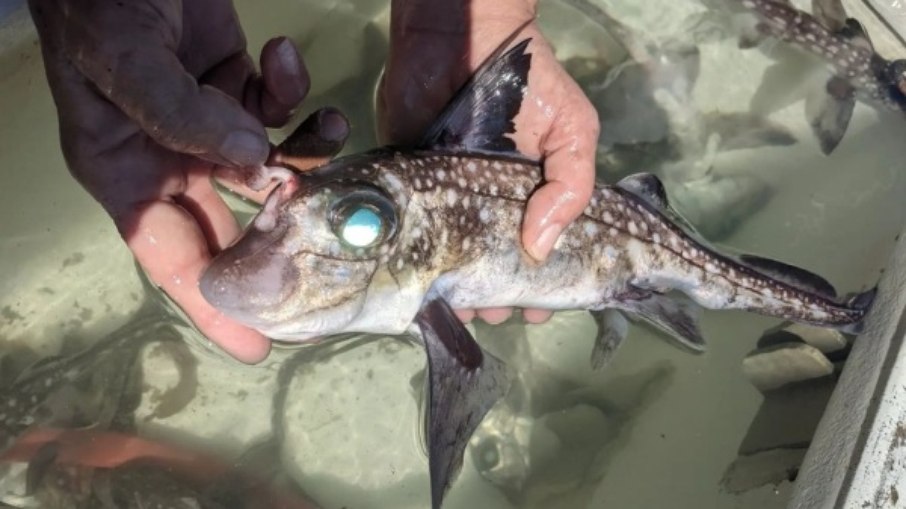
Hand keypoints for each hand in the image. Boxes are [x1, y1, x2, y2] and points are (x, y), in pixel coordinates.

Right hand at [28, 0, 347, 362]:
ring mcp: (206, 123)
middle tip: (340, 265)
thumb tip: (250, 161)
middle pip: (232, 223)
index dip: (212, 304)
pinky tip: (284, 55)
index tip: (258, 344)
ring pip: (269, 164)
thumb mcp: (124, 60)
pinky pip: (275, 108)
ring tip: (330, 122)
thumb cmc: (98, 3)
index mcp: (126, 170)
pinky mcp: (236, 85)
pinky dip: (291, 91)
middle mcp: (168, 158)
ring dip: (305, 149)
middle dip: (284, 243)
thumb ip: (182, 113)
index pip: (170, 255)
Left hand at [377, 0, 599, 324]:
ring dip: (458, 291)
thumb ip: (571, 186)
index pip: (539, 254)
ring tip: (460, 307)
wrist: (462, 39)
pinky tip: (422, 289)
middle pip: (494, 266)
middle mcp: (490, 207)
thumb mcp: (572, 131)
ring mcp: (449, 200)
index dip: (539, 287)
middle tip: (492, 309)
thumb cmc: (528, 86)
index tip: (532, 309)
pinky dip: (417, 266)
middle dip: (496, 297)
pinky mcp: (411, 189)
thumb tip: (539, 249)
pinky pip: (414, 236)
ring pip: (453, 262)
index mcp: (531, 199)